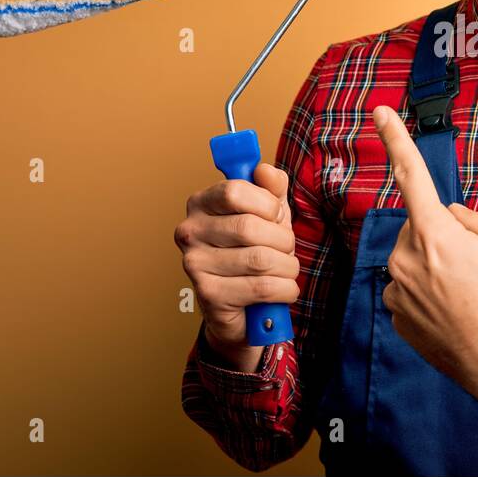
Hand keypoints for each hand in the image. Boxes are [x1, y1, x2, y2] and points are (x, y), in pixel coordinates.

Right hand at [175, 164, 298, 372]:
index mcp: (201, 203)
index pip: (234, 191)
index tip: (275, 216)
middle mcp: (190, 231)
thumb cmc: (255, 252)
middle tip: (286, 250)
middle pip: (249, 227)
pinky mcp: (208, 294)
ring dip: (287, 267)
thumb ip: (271, 188)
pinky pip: (261, 287)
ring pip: (260, 259)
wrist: (244, 306)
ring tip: (285, 270)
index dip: (266, 204)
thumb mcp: (268, 214)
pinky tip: (282, 289)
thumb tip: (265, 170)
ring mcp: (194, 264)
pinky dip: (284, 289)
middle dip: (283, 240)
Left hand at [371, 104, 477, 406]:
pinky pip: (408, 289)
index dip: (396, 140)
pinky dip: (426, 294)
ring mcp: (396, 288)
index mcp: (435, 233)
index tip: (380, 113)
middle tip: (472, 265)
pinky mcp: (394, 314)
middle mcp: (406, 257)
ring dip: (432, 266)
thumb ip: (471, 221)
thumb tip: (449, 217)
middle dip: (439, 235)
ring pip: (411, 259)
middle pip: (418, 227)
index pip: (412, 175)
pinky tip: (451, 311)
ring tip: (466, 293)